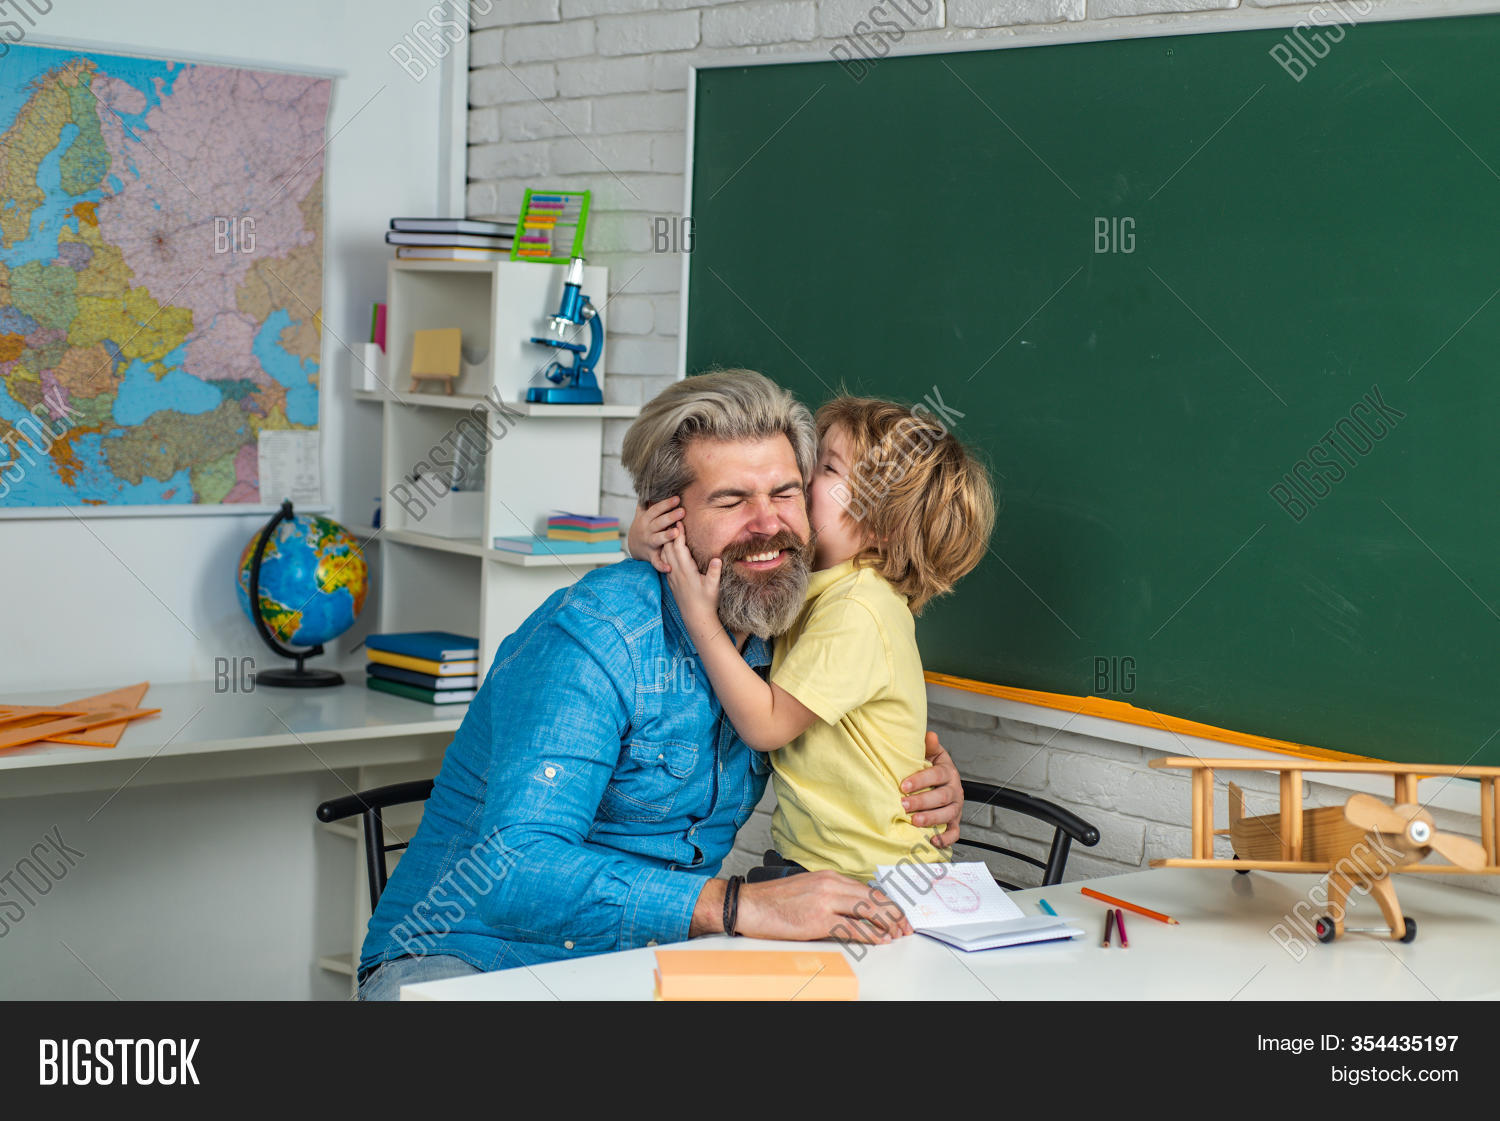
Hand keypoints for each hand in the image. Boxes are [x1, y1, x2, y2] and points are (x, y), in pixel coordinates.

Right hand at [626, 495, 684, 572]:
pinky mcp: (651, 555)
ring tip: (676, 533)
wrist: (633, 546)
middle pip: (659, 522)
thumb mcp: (643, 513)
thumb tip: (651, 483)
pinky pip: (656, 561)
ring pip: (658, 539)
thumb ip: (648, 501)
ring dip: (666, 536)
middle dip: (670, 517)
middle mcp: (647, 530)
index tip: (677, 499)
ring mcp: (649, 543)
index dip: (666, 504)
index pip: (656, 509)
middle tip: (682, 511)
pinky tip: (669, 568)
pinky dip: (661, 565)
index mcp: (646, 518)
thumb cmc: (644, 526)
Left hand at [663, 530, 721, 641]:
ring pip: (665, 554)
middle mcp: (676, 571)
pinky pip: (665, 561)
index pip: (679, 548)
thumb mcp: (713, 587)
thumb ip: (714, 572)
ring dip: (666, 540)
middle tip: (671, 517)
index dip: (678, 533)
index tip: (679, 520)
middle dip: (670, 532)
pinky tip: (667, 546)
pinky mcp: (671, 580)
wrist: (695, 617)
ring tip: (668, 528)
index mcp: (686, 570)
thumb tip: (718, 559)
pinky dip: (665, 551)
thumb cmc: (707, 601)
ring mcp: (672, 576)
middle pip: (668, 547)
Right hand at [736, 871, 912, 944]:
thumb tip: (851, 911)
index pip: (867, 889)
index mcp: (829, 877)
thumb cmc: (773, 902)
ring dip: (887, 924)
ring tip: (898, 933)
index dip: (886, 903)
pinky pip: (852, 927)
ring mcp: (825, 901)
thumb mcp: (807, 890)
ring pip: (868, 910)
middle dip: (893, 913)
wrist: (748, 905)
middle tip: (906, 925)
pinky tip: (880, 940)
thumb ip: (829, 896)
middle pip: (873, 898)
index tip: (898, 914)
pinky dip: (870, 934)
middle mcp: (831, 885)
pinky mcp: (818, 919)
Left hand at [900, 731, 962, 846]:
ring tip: (915, 821)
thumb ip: (929, 746)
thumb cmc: (932, 768)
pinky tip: (933, 840)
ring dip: (931, 819)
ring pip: (948, 814)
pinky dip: (946, 838)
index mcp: (948, 772)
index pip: (937, 775)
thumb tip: (929, 736)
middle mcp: (954, 789)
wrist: (943, 780)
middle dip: (922, 801)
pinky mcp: (955, 821)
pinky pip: (954, 831)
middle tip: (904, 804)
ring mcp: (956, 806)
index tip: (904, 785)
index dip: (921, 780)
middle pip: (941, 796)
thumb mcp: (931, 754)